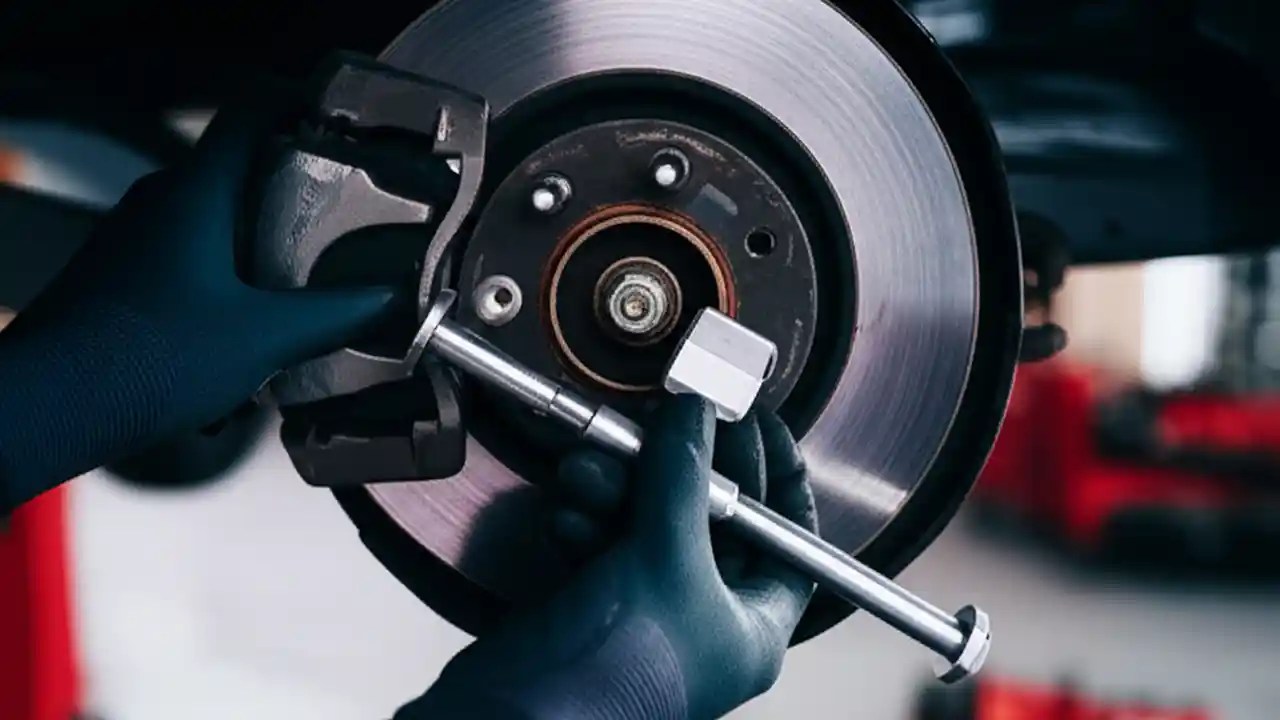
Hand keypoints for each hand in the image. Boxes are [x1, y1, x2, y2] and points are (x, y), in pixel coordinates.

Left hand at [0, 85, 392, 507]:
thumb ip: (334, 315)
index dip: (306, 109)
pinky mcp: (125, 277)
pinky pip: (192, 257)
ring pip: (217, 219)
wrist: (49, 408)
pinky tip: (255, 325)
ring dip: (266, 244)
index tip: (350, 129)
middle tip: (352, 222)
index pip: (255, 114)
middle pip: (243, 170)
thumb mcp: (263, 338)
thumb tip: (387, 300)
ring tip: (312, 283)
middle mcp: (160, 203)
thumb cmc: (141, 361)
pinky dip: (232, 277)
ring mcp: (137, 239)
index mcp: (196, 193)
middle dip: (302, 193)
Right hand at [400, 396, 816, 719]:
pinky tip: (568, 514)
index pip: (791, 537)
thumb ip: (684, 475)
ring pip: (647, 522)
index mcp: (753, 627)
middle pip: (711, 519)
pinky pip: (602, 540)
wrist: (509, 715)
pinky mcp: (594, 605)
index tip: (757, 424)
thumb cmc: (610, 680)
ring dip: (616, 487)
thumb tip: (696, 412)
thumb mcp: (666, 558)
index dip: (779, 475)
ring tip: (591, 469)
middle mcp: (706, 621)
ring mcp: (648, 612)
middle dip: (673, 469)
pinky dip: (585, 518)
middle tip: (661, 424)